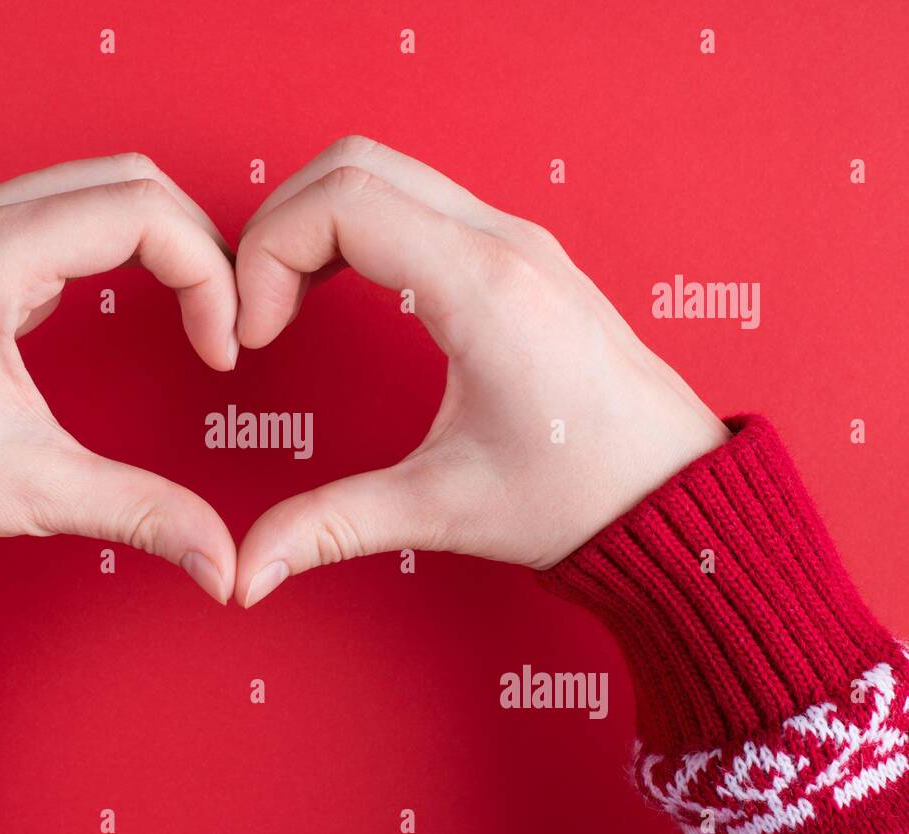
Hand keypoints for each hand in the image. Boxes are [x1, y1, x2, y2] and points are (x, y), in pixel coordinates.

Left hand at [0, 154, 238, 602]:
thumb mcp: (34, 491)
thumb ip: (143, 514)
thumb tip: (224, 564)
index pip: (140, 212)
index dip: (207, 276)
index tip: (220, 351)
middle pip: (128, 178)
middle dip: (195, 242)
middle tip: (223, 319)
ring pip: (95, 182)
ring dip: (159, 234)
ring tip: (196, 305)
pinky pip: (60, 207)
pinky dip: (117, 239)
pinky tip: (137, 297)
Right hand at [233, 136, 728, 606]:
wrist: (679, 496)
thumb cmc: (581, 496)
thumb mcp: (442, 509)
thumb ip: (331, 528)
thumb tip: (249, 572)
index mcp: (483, 288)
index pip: (341, 202)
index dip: (267, 256)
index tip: (256, 335)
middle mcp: (503, 242)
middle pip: (353, 165)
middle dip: (279, 227)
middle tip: (260, 313)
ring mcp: (516, 239)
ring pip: (384, 171)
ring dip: (316, 223)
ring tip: (287, 306)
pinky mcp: (520, 254)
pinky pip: (417, 198)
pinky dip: (357, 228)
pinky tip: (339, 294)